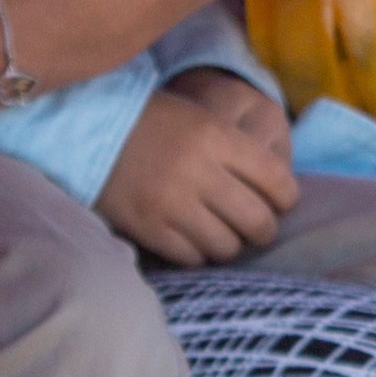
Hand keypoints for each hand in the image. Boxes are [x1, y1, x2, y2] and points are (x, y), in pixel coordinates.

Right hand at [98, 68, 304, 265]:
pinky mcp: (148, 228)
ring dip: (230, 244)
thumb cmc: (153, 122)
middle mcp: (198, 171)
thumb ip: (238, 151)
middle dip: (265, 229)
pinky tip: (193, 239)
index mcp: (216, 136)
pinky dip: (198, 253)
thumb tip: (277, 191)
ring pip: (226, 246)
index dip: (287, 198)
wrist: (88, 129)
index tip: (283, 202)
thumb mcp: (202, 119)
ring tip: (223, 233)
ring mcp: (171, 203)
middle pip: (257, 220)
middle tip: (258, 227)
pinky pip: (192, 257)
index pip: (276, 179)